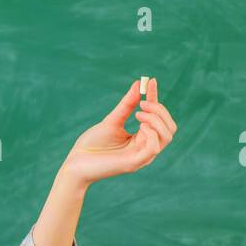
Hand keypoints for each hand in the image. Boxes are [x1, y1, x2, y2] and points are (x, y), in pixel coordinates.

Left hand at [59, 77, 176, 185]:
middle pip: (170, 128)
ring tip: (137, 113)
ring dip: (155, 119)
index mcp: (142, 139)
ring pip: (166, 136)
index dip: (156, 98)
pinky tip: (138, 127)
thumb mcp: (112, 120)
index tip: (150, 80)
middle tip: (141, 103)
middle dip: (160, 110)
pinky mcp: (133, 164)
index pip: (159, 118)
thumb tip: (139, 84)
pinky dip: (151, 133)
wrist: (75, 163)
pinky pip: (154, 148)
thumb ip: (127, 105)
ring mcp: (141, 157)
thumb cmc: (92, 145)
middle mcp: (145, 148)